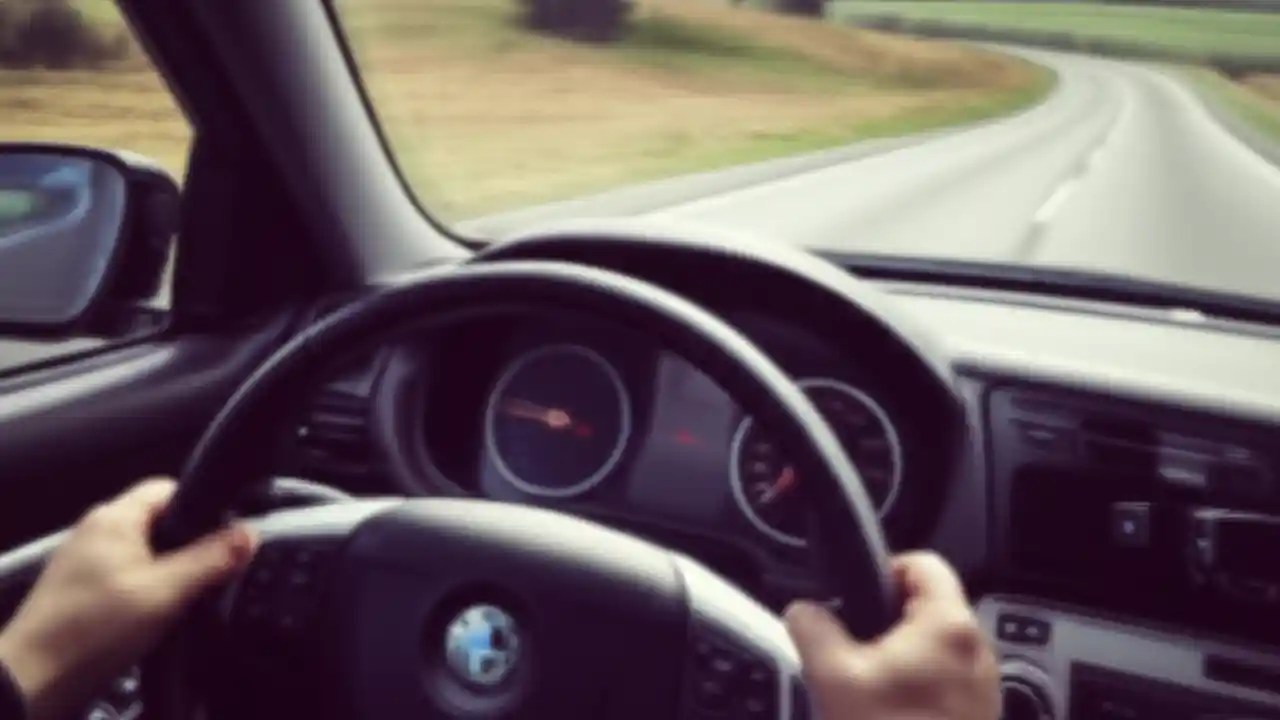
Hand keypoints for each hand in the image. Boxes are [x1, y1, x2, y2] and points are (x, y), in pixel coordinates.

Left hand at [0, 478, 255, 719]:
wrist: (32, 680)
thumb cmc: (93, 630)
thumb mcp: (165, 592)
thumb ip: (211, 560)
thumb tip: (249, 533)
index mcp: (114, 518)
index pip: (170, 489)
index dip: (204, 508)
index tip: (225, 538)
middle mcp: (96, 531)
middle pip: (160, 523)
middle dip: (189, 547)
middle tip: (208, 576)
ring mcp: (83, 561)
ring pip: (145, 553)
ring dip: (168, 574)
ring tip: (181, 601)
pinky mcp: (79, 590)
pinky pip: (126, 577)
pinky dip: (146, 592)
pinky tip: (154, 618)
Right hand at [785, 552, 999, 719]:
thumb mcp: (832, 678)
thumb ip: (812, 628)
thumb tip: (804, 611)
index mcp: (948, 624)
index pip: (921, 563)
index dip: (882, 570)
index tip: (855, 598)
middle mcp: (976, 649)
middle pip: (926, 606)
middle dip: (885, 623)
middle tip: (853, 652)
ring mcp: (984, 685)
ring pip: (933, 646)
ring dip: (899, 658)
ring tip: (869, 690)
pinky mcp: (980, 715)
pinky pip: (943, 681)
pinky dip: (916, 687)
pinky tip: (889, 715)